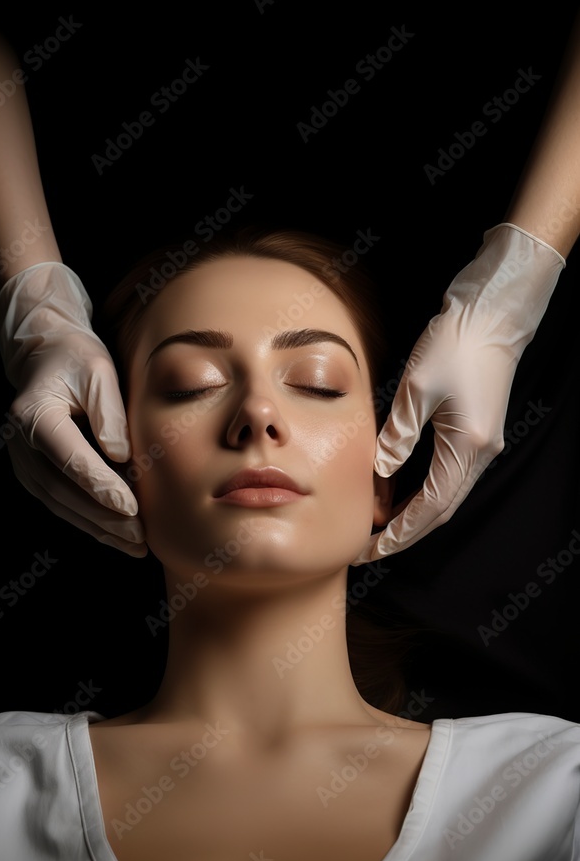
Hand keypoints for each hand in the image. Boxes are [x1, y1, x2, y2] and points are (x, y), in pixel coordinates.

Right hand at [0, 262, 146, 555]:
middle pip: (64, 491)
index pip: (70, 458)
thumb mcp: (98, 372)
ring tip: (135, 545)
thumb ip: (109, 413)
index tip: (131, 508)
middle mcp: (21, 444)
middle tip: (140, 538)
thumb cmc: (76, 359)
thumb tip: (121, 458)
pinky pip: (62, 503)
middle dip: (104, 518)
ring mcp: (24, 462)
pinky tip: (118, 535)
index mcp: (33, 415)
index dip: (100, 486)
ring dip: (98, 529)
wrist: (45, 355)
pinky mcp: (34, 473)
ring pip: (61, 505)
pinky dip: (90, 521)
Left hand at [353, 223, 564, 563]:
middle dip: (404, 532)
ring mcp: (482, 442)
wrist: (494, 310)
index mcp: (467, 447)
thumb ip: (397, 435)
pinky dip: (422, 489)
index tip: (370, 550)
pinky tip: (396, 490)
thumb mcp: (416, 389)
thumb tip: (377, 472)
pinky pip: (447, 473)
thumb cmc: (457, 342)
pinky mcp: (476, 429)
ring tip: (376, 526)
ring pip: (444, 493)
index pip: (430, 509)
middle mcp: (480, 452)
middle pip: (440, 509)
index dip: (398, 534)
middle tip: (367, 546)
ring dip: (412, 513)